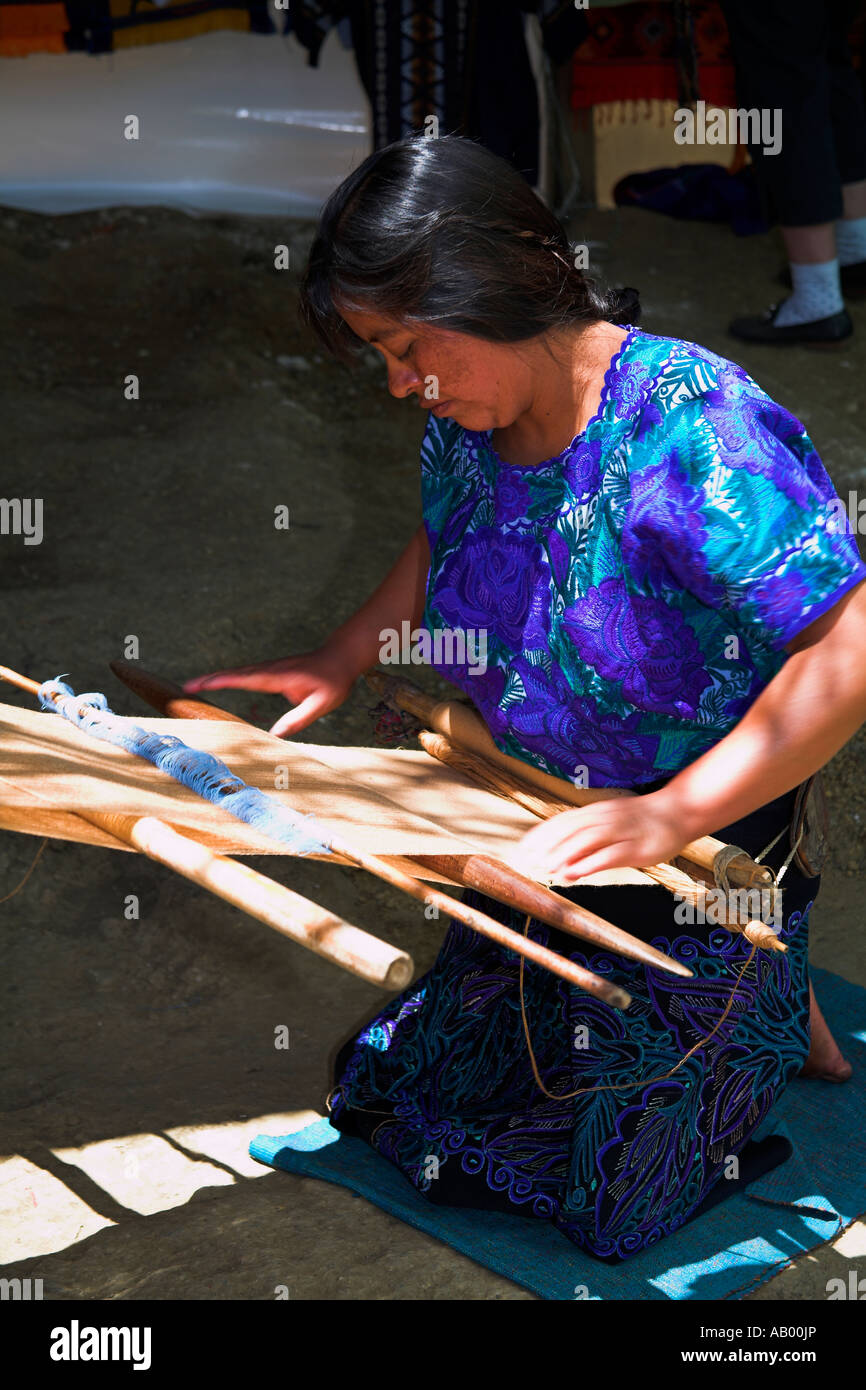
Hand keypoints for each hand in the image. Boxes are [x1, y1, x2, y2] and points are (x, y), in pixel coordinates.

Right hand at [183, 647, 355, 737]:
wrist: (341, 658)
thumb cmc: (333, 681)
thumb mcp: (321, 704)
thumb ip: (298, 719)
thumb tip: (273, 737)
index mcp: (278, 677)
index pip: (244, 679)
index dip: (220, 681)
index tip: (199, 684)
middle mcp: (269, 670)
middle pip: (234, 674)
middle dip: (209, 680)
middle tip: (184, 687)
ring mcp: (269, 669)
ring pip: (237, 672)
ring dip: (214, 678)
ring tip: (191, 686)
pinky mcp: (271, 671)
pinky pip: (245, 674)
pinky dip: (227, 677)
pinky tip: (217, 682)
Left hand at [509, 791, 688, 883]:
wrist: (677, 812)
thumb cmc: (640, 821)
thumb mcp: (611, 825)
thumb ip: (588, 840)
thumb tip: (562, 859)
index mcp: (597, 811)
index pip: (564, 820)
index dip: (543, 833)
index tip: (524, 846)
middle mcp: (606, 818)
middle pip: (572, 829)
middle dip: (548, 844)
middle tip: (529, 858)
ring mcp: (622, 831)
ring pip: (588, 840)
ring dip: (565, 853)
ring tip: (546, 867)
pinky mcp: (636, 848)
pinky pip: (609, 855)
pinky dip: (589, 864)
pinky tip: (574, 874)